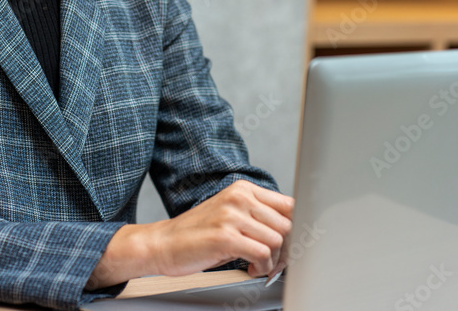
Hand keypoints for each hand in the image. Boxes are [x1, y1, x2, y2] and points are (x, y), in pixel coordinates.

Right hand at [87, 180, 292, 288]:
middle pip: (286, 224)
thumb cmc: (196, 233)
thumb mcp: (230, 215)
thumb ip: (257, 217)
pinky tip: (248, 268)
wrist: (162, 243)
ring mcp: (232, 215)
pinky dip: (261, 267)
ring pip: (276, 240)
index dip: (295, 229)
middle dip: (285, 249)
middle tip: (272, 261)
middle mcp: (239, 197)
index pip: (288, 204)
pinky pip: (262, 253)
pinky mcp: (225, 236)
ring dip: (271, 260)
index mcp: (243, 189)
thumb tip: (291, 232)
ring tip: (255, 264)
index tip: (291, 245)